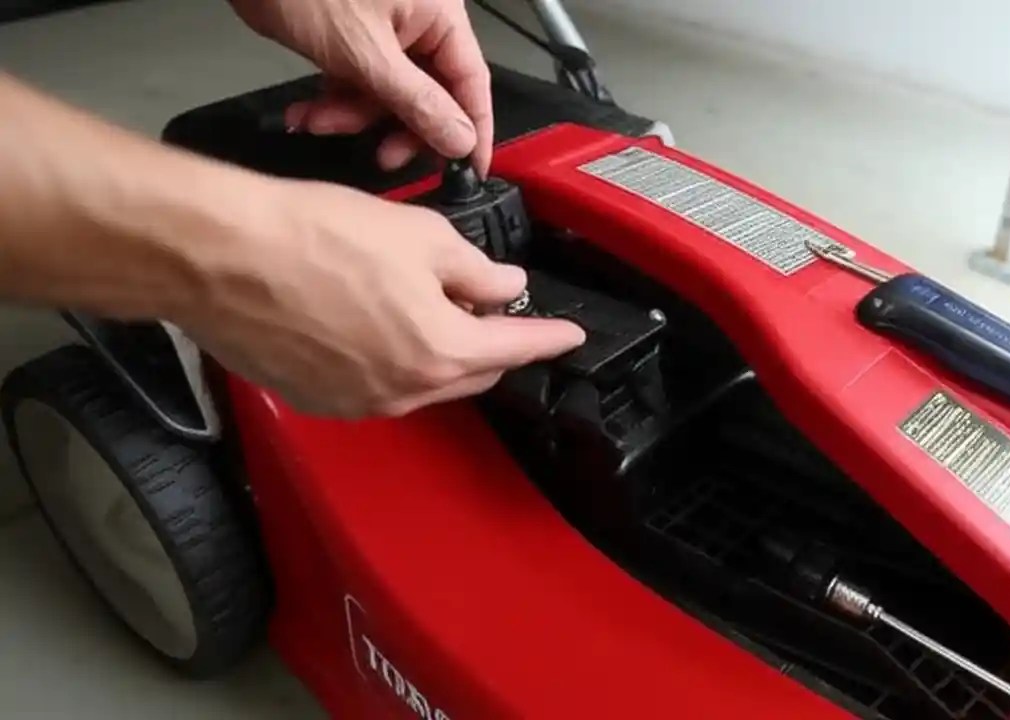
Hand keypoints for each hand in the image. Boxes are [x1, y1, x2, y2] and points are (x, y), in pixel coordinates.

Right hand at [178, 179, 584, 417]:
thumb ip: (473, 269)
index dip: (548, 338)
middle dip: (493, 344)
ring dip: (439, 353)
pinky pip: (375, 387)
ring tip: (426, 307)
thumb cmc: (314, 236)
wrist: (222, 257)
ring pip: (422, 382)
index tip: (568, 336)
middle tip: (495, 310)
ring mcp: (358, 402)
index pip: (515, 347)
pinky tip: (373, 325)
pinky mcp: (317, 400)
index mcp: (441, 348)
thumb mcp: (420, 236)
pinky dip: (390, 361)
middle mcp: (405, 389)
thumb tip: (502, 283)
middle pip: (472, 372)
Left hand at [229, 0, 493, 174]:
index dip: (473, 130)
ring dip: (353, 116)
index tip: (469, 171)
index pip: (472, 81)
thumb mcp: (364, 54)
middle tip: (382, 157)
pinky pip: (360, 80)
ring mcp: (385, 29)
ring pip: (388, 93)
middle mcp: (419, 22)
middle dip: (398, 126)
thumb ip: (418, 102)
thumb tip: (462, 140)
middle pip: (431, 94)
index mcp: (439, 15)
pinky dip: (336, 100)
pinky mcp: (353, 36)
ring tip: (317, 121)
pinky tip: (306, 111)